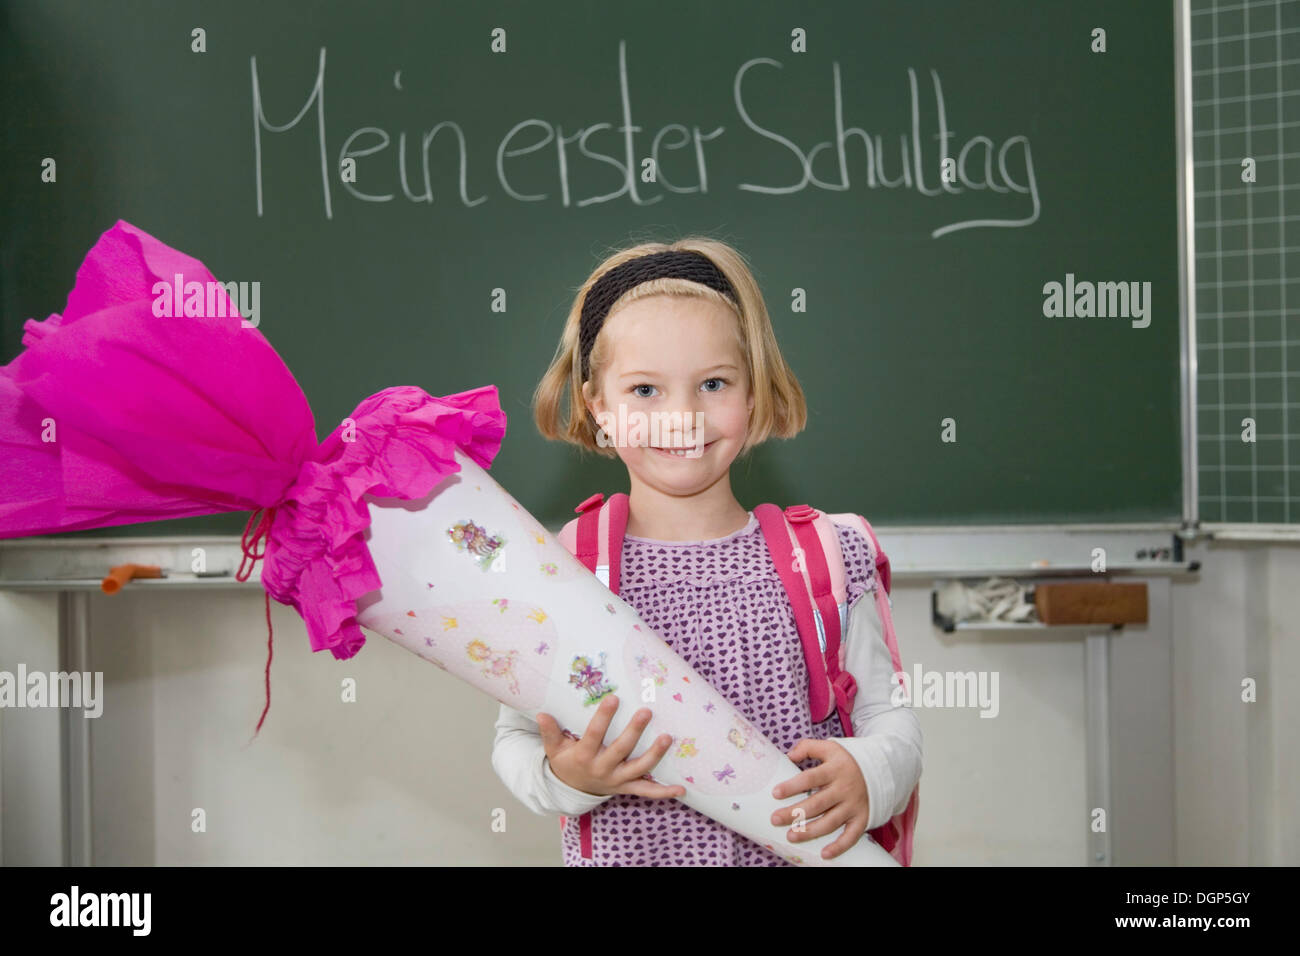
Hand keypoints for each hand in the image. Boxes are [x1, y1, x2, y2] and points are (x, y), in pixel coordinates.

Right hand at [536, 694, 686, 800]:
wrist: (571, 790)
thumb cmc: (566, 761)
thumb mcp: (554, 749)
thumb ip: (550, 732)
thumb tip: (541, 713)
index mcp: (584, 756)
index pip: (594, 734)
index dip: (604, 717)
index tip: (614, 697)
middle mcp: (602, 769)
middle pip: (621, 750)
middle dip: (634, 731)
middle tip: (646, 711)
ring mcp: (617, 780)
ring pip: (638, 769)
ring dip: (654, 755)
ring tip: (667, 737)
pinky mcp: (627, 788)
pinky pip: (647, 791)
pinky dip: (664, 792)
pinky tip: (682, 789)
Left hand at [770, 738, 869, 859]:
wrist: (882, 769)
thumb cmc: (848, 760)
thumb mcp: (830, 747)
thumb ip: (808, 747)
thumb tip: (788, 756)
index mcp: (835, 769)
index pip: (811, 778)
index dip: (793, 786)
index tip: (775, 793)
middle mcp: (845, 788)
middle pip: (817, 803)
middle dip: (795, 813)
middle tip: (775, 819)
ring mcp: (854, 805)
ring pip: (830, 822)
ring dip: (810, 831)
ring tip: (791, 836)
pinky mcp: (863, 818)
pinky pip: (852, 836)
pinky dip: (839, 847)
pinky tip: (824, 854)